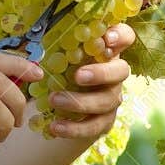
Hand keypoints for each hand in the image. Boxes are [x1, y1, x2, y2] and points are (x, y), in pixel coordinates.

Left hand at [41, 23, 134, 139]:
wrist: (60, 106)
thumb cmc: (62, 73)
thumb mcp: (59, 57)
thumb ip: (58, 49)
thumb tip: (39, 46)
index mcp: (106, 53)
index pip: (125, 37)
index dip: (120, 36)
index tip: (107, 38)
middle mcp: (114, 74)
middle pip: (121, 71)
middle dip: (101, 73)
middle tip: (78, 76)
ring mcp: (112, 98)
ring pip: (107, 101)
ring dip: (80, 102)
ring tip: (53, 100)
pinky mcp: (104, 121)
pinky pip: (94, 126)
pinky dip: (74, 128)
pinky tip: (55, 126)